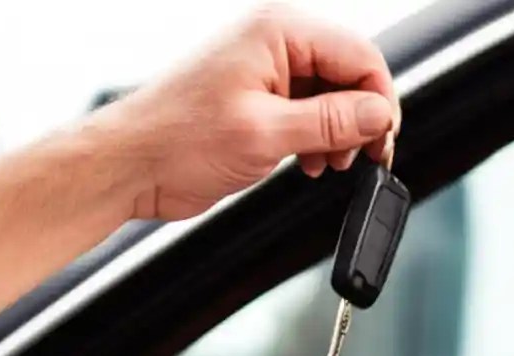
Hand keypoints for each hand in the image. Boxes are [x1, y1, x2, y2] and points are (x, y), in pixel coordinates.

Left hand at [95, 2, 401, 220]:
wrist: (130, 166)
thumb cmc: (177, 140)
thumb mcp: (267, 133)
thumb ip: (332, 121)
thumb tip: (379, 114)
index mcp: (275, 31)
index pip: (359, 54)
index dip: (380, 99)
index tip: (383, 139)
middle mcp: (274, 43)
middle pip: (349, 73)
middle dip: (360, 118)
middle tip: (361, 156)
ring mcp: (267, 70)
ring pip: (333, 95)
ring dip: (341, 132)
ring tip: (330, 163)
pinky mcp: (261, 99)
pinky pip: (310, 110)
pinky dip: (319, 138)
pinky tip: (312, 161)